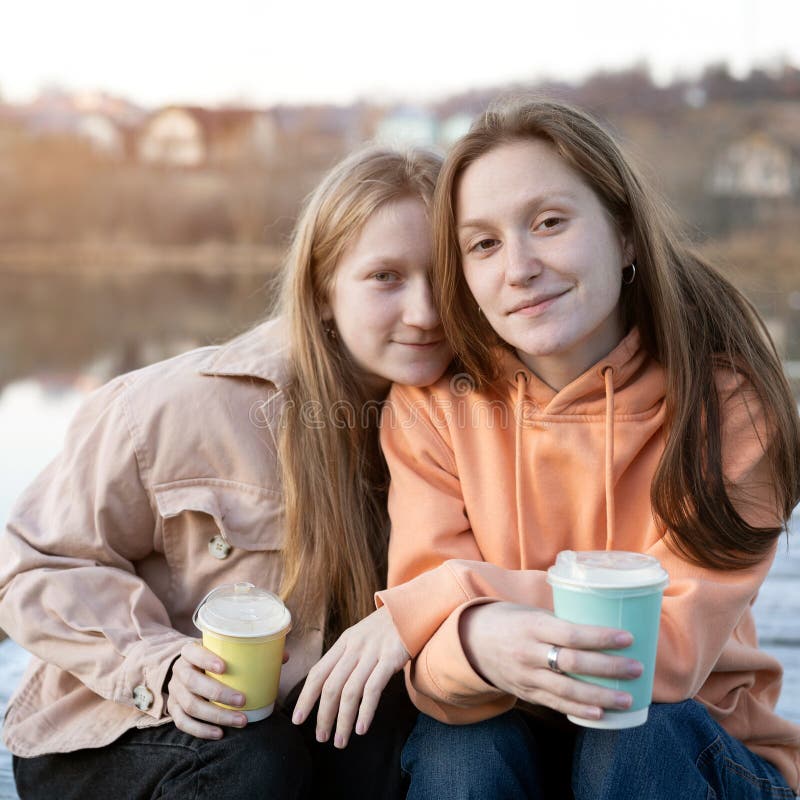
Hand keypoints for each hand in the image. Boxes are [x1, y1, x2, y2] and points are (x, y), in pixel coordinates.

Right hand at [167, 641, 247, 738]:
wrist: (187, 668)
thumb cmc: (212, 657)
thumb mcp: (222, 649)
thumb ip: (248, 652)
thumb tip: (284, 657)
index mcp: (189, 651)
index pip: (193, 653)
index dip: (206, 660)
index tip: (224, 668)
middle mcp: (179, 670)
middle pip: (193, 682)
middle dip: (218, 693)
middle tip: (242, 700)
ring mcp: (174, 691)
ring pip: (190, 706)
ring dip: (216, 715)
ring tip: (241, 720)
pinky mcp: (173, 709)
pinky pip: (183, 723)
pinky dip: (201, 730)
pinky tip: (220, 733)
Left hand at [291, 605, 409, 747]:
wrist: (413, 609)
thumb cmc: (386, 628)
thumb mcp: (361, 636)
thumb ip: (346, 656)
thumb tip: (329, 686)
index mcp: (344, 642)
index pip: (318, 672)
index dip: (306, 697)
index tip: (297, 719)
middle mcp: (354, 647)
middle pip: (331, 686)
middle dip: (323, 715)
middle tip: (321, 737)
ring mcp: (372, 652)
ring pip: (350, 691)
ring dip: (343, 720)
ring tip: (341, 740)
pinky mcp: (391, 658)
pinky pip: (373, 688)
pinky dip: (365, 711)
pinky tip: (361, 728)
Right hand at [460, 602, 642, 721]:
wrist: (472, 641)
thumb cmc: (511, 620)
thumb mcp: (531, 612)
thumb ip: (561, 620)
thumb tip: (603, 621)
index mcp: (531, 625)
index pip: (570, 633)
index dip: (600, 637)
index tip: (628, 638)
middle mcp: (528, 652)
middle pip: (572, 664)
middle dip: (608, 668)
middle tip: (637, 668)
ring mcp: (526, 675)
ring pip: (566, 690)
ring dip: (600, 696)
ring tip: (627, 697)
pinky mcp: (526, 692)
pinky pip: (555, 703)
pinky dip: (579, 710)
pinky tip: (600, 714)